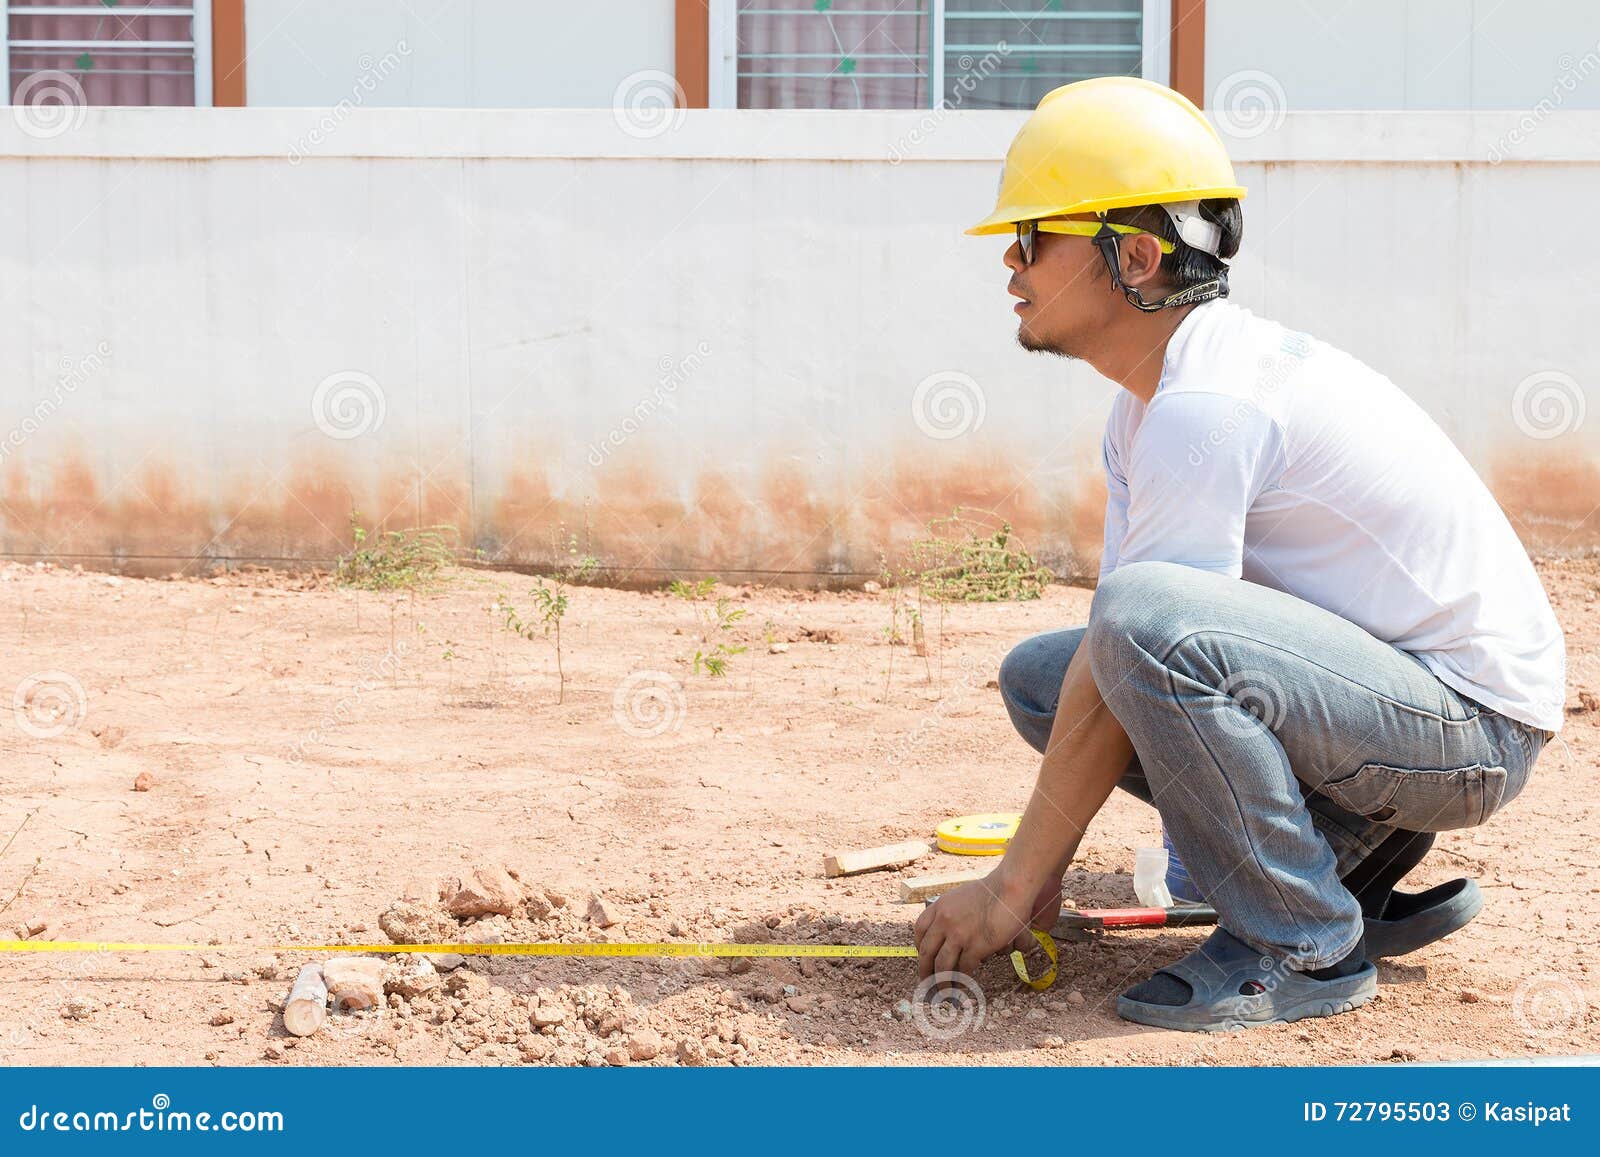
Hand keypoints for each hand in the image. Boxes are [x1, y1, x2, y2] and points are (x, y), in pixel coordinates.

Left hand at [913, 873, 1059, 980]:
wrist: (1010, 888)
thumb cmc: (992, 890)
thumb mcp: (961, 896)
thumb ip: (951, 912)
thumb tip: (949, 932)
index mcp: (939, 906)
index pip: (920, 931)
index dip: (919, 948)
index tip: (923, 958)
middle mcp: (945, 921)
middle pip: (927, 952)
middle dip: (925, 971)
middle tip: (926, 982)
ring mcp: (959, 934)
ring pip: (943, 965)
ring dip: (942, 981)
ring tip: (943, 991)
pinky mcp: (976, 945)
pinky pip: (964, 968)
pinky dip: (962, 979)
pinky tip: (962, 985)